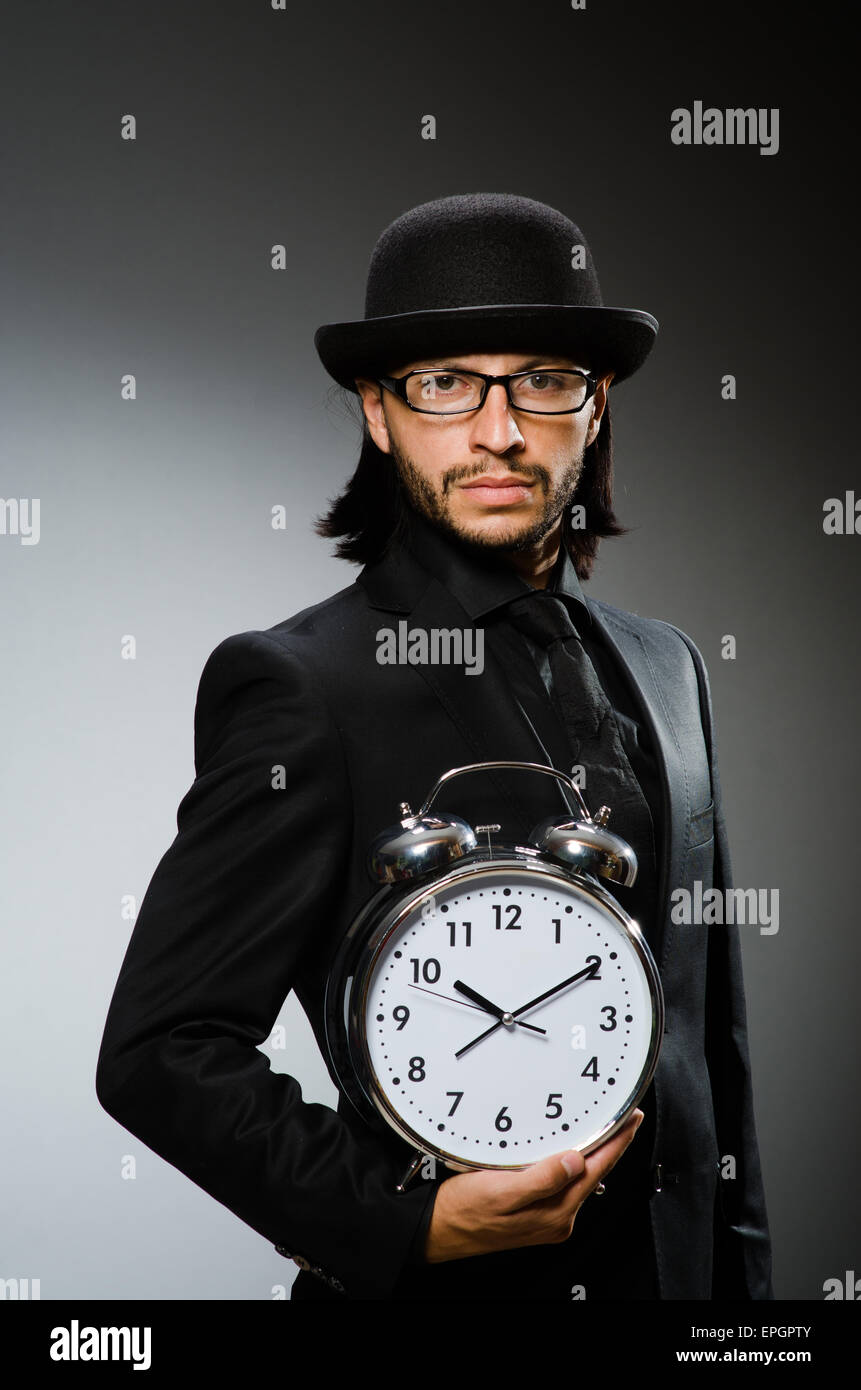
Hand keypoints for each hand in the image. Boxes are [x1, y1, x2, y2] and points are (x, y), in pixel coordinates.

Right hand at [420, 1109, 643, 1263]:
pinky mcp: (535, 1212)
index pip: (596, 1169)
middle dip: (611, 1144)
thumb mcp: (500, 1191)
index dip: (617, 1142)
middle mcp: (556, 1218)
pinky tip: (571, 1149)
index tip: (631, 1120)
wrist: (437, 1229)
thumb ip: (541, 1179)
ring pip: (580, 1177)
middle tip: (624, 1117)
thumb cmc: (464, 1211)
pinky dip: (572, 1161)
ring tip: (603, 1128)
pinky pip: (563, 1182)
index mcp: (554, 1213)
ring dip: (592, 1152)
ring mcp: (546, 1217)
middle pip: (593, 1173)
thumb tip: (575, 1161)